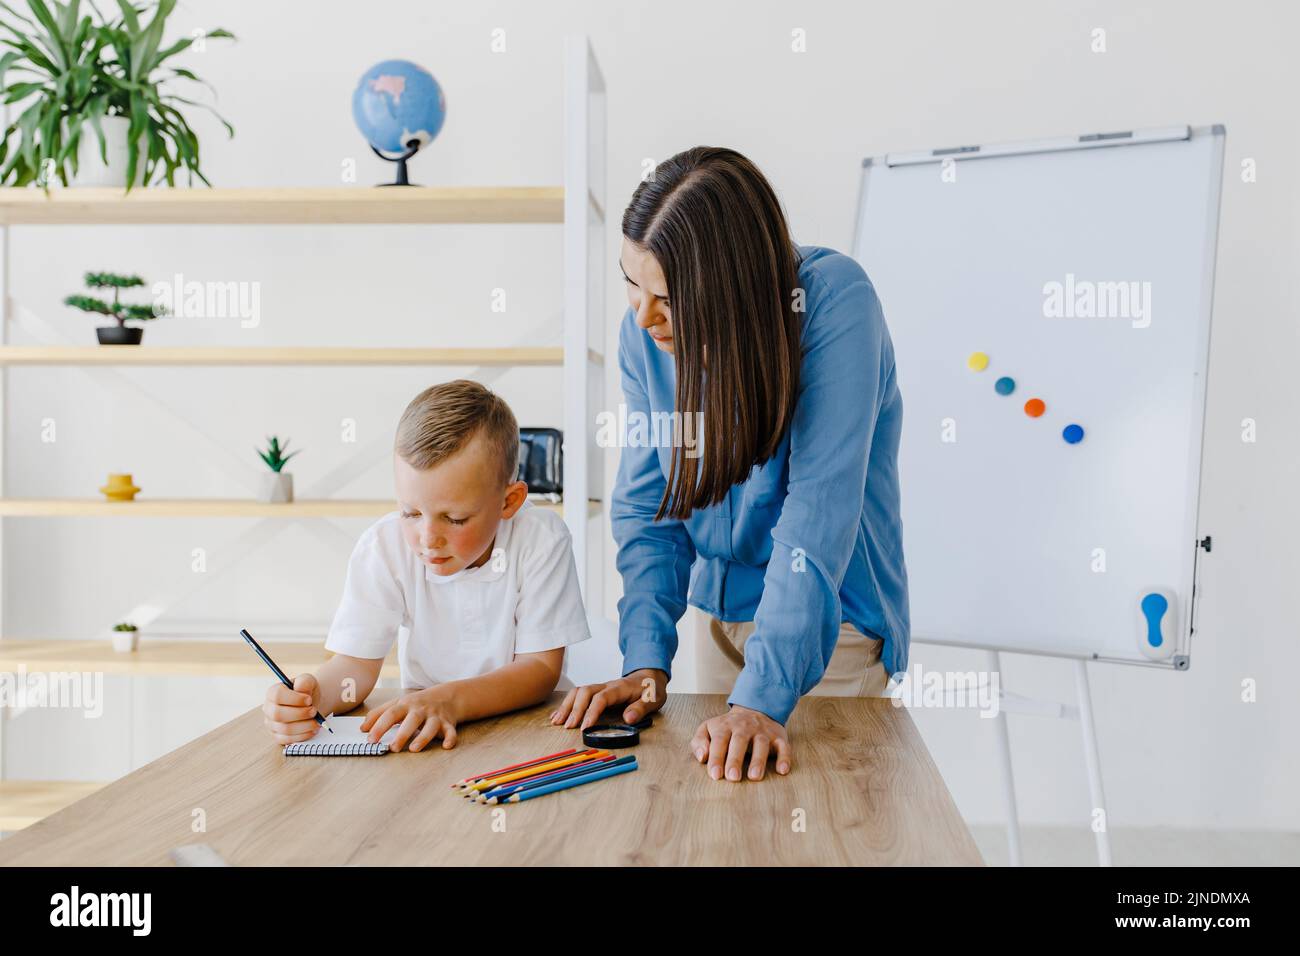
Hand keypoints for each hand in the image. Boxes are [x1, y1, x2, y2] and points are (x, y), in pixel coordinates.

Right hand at [263, 673, 322, 744]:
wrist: (311, 704)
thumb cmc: (307, 691)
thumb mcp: (307, 681)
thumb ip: (304, 682)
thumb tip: (300, 690)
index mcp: (273, 692)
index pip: (277, 695)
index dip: (294, 698)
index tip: (309, 699)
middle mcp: (268, 709)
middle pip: (278, 714)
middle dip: (300, 714)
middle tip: (314, 711)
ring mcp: (271, 724)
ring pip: (285, 729)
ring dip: (304, 726)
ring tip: (317, 721)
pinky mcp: (278, 736)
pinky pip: (288, 740)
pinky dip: (303, 736)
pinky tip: (313, 729)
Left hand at [360, 687, 458, 751]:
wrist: (447, 696)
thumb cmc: (417, 704)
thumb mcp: (398, 703)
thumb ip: (379, 714)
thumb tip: (362, 728)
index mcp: (406, 705)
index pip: (391, 714)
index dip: (380, 726)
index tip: (370, 740)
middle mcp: (420, 710)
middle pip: (411, 720)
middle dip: (402, 734)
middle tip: (393, 748)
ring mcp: (435, 717)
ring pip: (431, 727)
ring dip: (423, 737)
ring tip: (413, 749)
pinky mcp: (448, 724)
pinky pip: (451, 731)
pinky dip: (450, 738)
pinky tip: (446, 746)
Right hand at [550, 668, 667, 729]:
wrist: (649, 677)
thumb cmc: (650, 689)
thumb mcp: (653, 699)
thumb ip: (641, 709)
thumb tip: (629, 719)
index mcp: (620, 688)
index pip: (601, 698)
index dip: (591, 712)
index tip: (584, 727)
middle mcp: (606, 686)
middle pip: (585, 692)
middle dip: (575, 709)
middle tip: (568, 727)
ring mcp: (600, 688)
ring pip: (578, 692)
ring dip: (567, 706)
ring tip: (557, 722)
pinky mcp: (596, 692)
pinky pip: (577, 695)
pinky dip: (566, 704)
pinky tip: (557, 716)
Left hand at [690, 705, 791, 780]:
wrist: (754, 709)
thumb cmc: (727, 728)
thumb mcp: (708, 728)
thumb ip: (699, 742)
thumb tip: (702, 757)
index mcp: (725, 726)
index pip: (719, 741)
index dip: (716, 757)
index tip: (715, 775)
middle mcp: (744, 728)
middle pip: (739, 742)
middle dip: (735, 760)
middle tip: (733, 778)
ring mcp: (762, 732)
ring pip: (761, 744)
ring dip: (758, 760)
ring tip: (754, 776)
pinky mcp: (778, 737)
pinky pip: (783, 746)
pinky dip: (784, 758)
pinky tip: (782, 770)